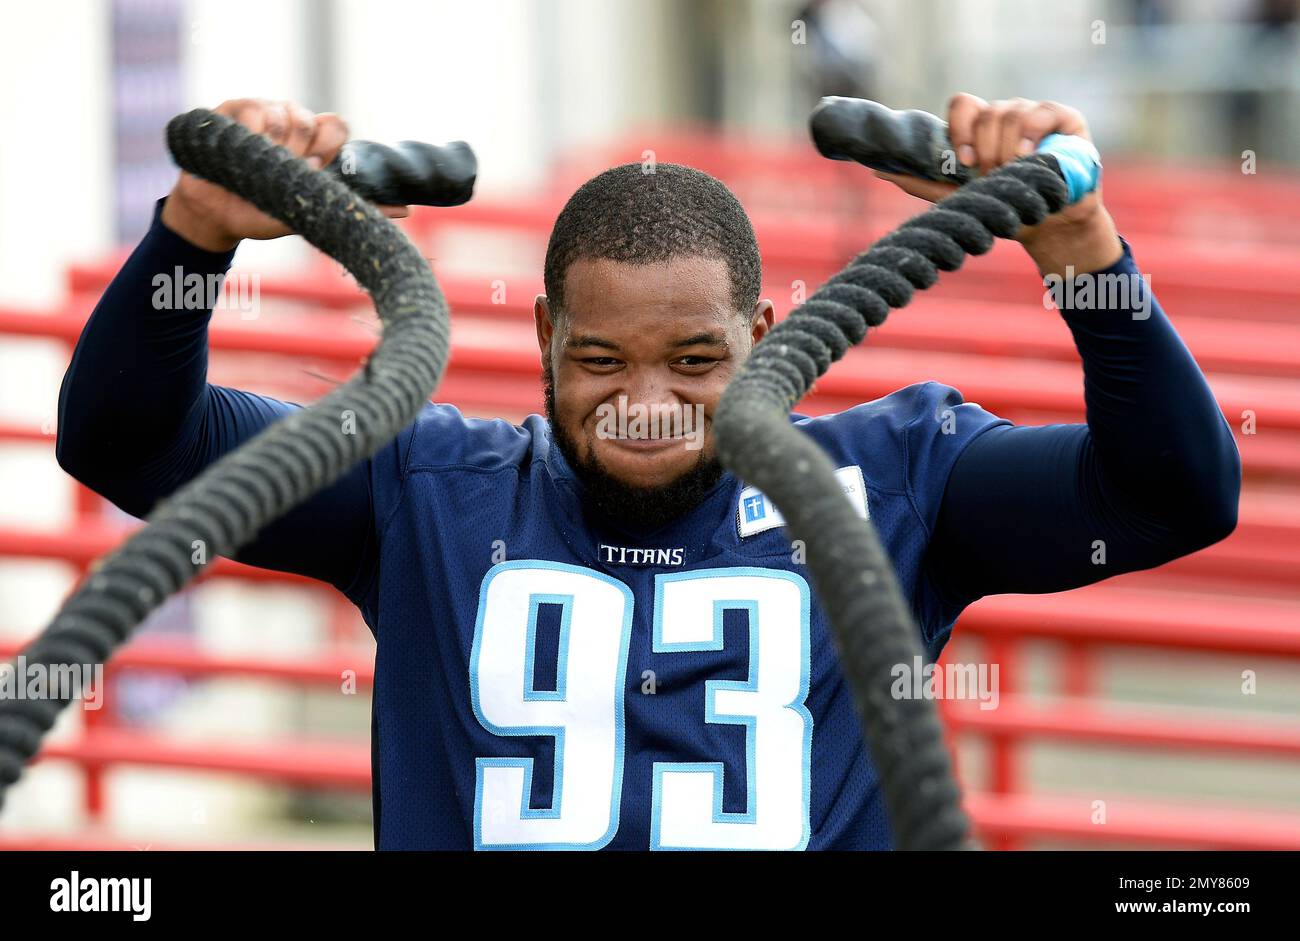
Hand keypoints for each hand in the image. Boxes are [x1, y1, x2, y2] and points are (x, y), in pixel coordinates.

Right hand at [160, 98, 410, 251]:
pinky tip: (239, 151)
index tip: (314, 167)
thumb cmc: (261, 213)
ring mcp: (264, 112)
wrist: (213, 213)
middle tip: (282, 172)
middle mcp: (291, 123)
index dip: (328, 145)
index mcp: (313, 144)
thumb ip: (355, 207)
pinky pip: (254, 108)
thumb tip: (408, 211)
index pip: (336, 126)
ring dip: (271, 147)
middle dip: (298, 152)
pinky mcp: (234, 107)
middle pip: (310, 120)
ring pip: (283, 114)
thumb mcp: (309, 214)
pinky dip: (249, 134)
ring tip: (255, 167)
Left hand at [872, 94, 1120, 274]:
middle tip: (992, 177)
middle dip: (986, 152)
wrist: (1047, 225)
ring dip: (1007, 151)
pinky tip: (1029, 155)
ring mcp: (1035, 113)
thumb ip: (921, 183)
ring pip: (1011, 113)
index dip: (959, 129)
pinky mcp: (1064, 119)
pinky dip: (1032, 133)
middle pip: (986, 113)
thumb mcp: (959, 198)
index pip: (962, 104)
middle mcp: (1005, 115)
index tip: (963, 161)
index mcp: (980, 128)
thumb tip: (877, 169)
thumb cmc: (1002, 207)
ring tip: (1015, 174)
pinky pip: (1042, 111)